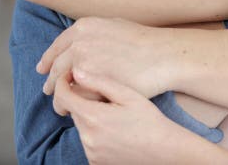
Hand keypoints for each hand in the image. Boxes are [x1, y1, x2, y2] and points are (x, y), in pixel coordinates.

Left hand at [36, 16, 170, 98]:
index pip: (56, 48)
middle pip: (55, 68)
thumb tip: (79, 38)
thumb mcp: (114, 25)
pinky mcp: (91, 84)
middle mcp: (79, 44)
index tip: (43, 69)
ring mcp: (83, 64)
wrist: (163, 56)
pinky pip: (76, 98)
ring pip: (62, 86)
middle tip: (48, 90)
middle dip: (51, 81)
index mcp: (83, 28)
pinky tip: (75, 110)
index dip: (48, 60)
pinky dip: (73, 105)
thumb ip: (92, 32)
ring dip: (59, 96)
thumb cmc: (145, 42)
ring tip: (60, 106)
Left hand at [53, 71, 193, 164]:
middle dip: (82, 100)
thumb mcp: (128, 94)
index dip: (63, 83)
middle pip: (74, 111)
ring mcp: (90, 152)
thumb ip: (99, 82)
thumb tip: (76, 71)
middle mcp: (87, 137)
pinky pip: (88, 142)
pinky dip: (96, 134)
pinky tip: (115, 130)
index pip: (64, 97)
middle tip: (105, 96)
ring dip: (90, 117)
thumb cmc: (149, 119)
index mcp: (93, 117)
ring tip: (115, 115)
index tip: (68, 75)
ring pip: (81, 126)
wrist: (164, 151)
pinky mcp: (95, 162)